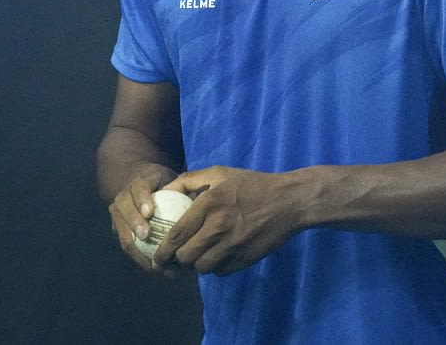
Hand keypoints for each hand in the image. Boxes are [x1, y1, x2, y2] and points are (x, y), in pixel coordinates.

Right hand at [108, 163, 178, 271]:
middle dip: (134, 224)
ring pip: (123, 234)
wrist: (138, 187)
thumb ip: (182, 188)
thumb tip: (201, 202)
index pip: (139, 188)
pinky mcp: (118, 232)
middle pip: (124, 210)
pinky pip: (127, 248)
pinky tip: (158, 270)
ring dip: (138, 251)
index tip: (149, 212)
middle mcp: (123, 198)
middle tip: (147, 237)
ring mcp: (118, 217)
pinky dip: (141, 260)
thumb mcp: (171, 179)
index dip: (142, 199)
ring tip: (158, 265)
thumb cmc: (162, 185)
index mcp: (139, 182)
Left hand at [153, 166, 307, 275]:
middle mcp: (219, 227)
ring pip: (202, 267)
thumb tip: (166, 190)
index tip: (156, 256)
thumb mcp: (221, 173)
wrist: (289, 201)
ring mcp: (233, 245)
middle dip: (177, 260)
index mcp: (210, 203)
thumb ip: (190, 180)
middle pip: (186, 256)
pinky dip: (214, 267)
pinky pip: (220, 271)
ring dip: (196, 265)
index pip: (177, 234)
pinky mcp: (245, 259)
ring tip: (196, 257)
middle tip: (175, 258)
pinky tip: (215, 257)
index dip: (162, 249)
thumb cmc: (252, 185)